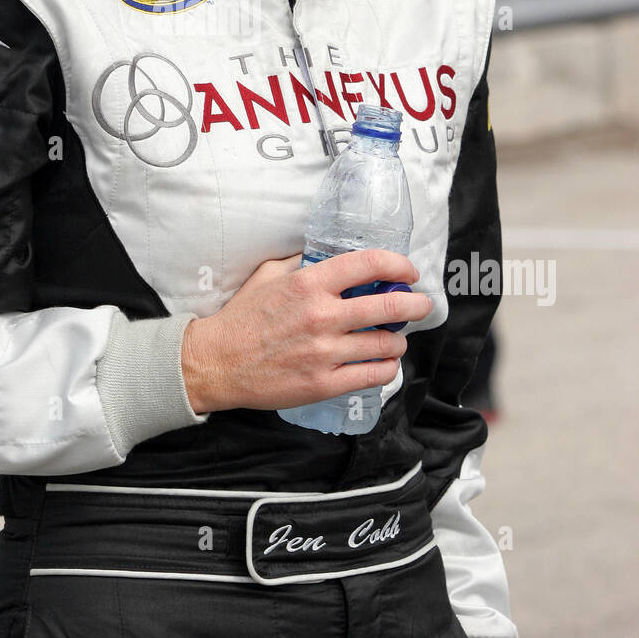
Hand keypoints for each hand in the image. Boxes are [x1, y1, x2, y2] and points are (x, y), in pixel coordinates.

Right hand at [181, 248, 432, 413]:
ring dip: (398, 340)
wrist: (217, 362)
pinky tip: (383, 363)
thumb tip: (329, 254)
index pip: (369, 264)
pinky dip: (386, 368)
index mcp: (309, 283)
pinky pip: (373, 375)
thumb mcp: (268, 275)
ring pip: (386, 344)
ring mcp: (325, 352)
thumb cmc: (243, 317)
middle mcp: (322, 315)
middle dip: (414, 304)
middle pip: (389, 306)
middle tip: (420, 305)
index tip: (408, 271)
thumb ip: (301, 263)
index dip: (398, 265)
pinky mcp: (324, 383)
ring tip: (395, 339)